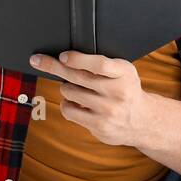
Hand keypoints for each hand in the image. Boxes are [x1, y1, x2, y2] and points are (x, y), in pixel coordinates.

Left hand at [30, 49, 151, 146]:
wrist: (142, 121)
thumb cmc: (126, 90)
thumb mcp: (123, 73)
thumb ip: (103, 65)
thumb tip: (67, 58)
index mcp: (124, 73)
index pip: (99, 64)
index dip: (78, 59)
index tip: (63, 56)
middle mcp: (118, 91)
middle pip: (78, 76)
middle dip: (54, 66)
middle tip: (38, 60)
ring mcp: (108, 110)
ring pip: (70, 92)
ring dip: (66, 88)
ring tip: (76, 89)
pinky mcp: (99, 124)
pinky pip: (69, 110)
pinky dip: (66, 104)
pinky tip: (75, 103)